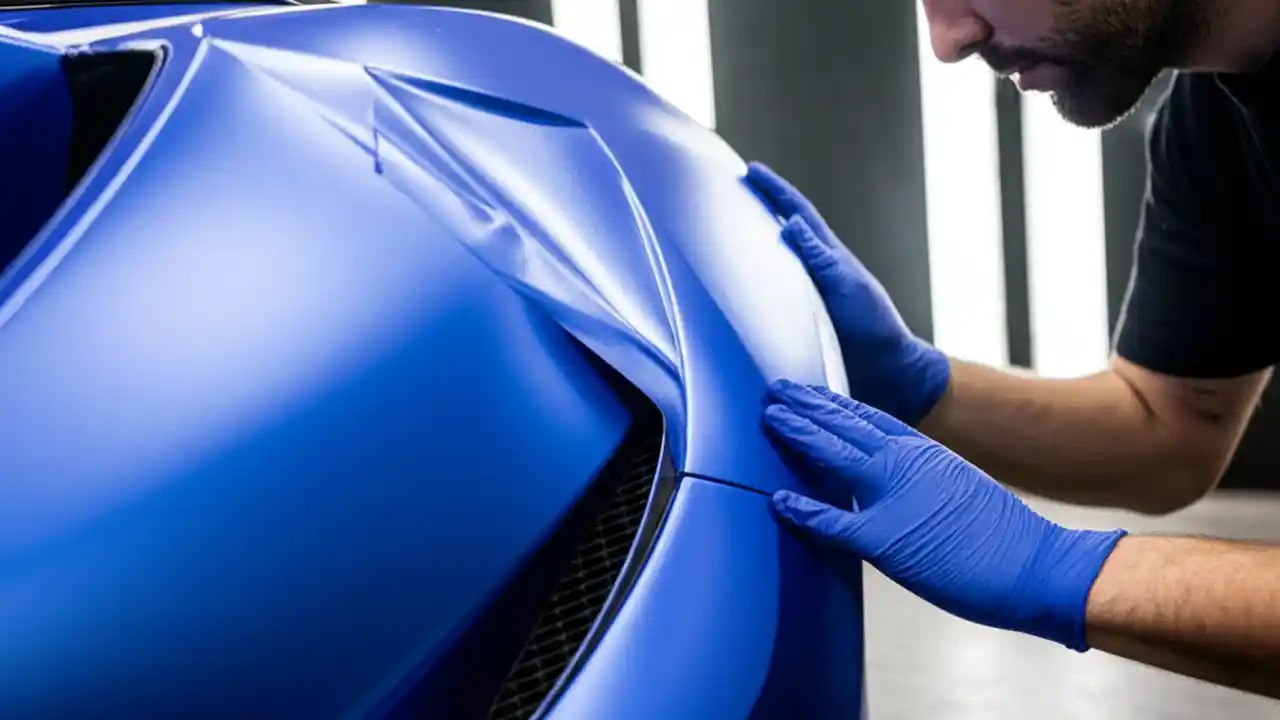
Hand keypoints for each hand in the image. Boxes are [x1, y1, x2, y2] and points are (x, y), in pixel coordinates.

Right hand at [746, 162, 948, 425]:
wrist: (889, 377)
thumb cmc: (876, 329)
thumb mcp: (849, 287)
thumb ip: (820, 258)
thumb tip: (790, 223)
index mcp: (826, 258)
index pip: (797, 214)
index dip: (775, 191)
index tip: (751, 170)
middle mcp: (810, 276)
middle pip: (776, 236)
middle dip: (754, 213)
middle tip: (726, 194)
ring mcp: (801, 303)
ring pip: (767, 270)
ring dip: (746, 253)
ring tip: (717, 239)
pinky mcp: (793, 330)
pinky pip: (763, 307)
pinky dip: (745, 297)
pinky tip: (725, 299)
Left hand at [763, 380, 1126, 650]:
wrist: (1038, 565)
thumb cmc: (1006, 540)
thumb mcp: (960, 491)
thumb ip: (925, 483)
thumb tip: (904, 492)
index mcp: (925, 453)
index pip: (870, 417)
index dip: (835, 403)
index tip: (810, 390)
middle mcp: (906, 464)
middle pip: (845, 424)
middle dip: (807, 405)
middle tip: (775, 388)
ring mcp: (894, 498)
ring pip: (834, 453)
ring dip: (799, 433)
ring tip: (769, 416)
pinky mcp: (886, 539)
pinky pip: (833, 520)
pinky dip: (803, 509)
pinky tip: (777, 499)